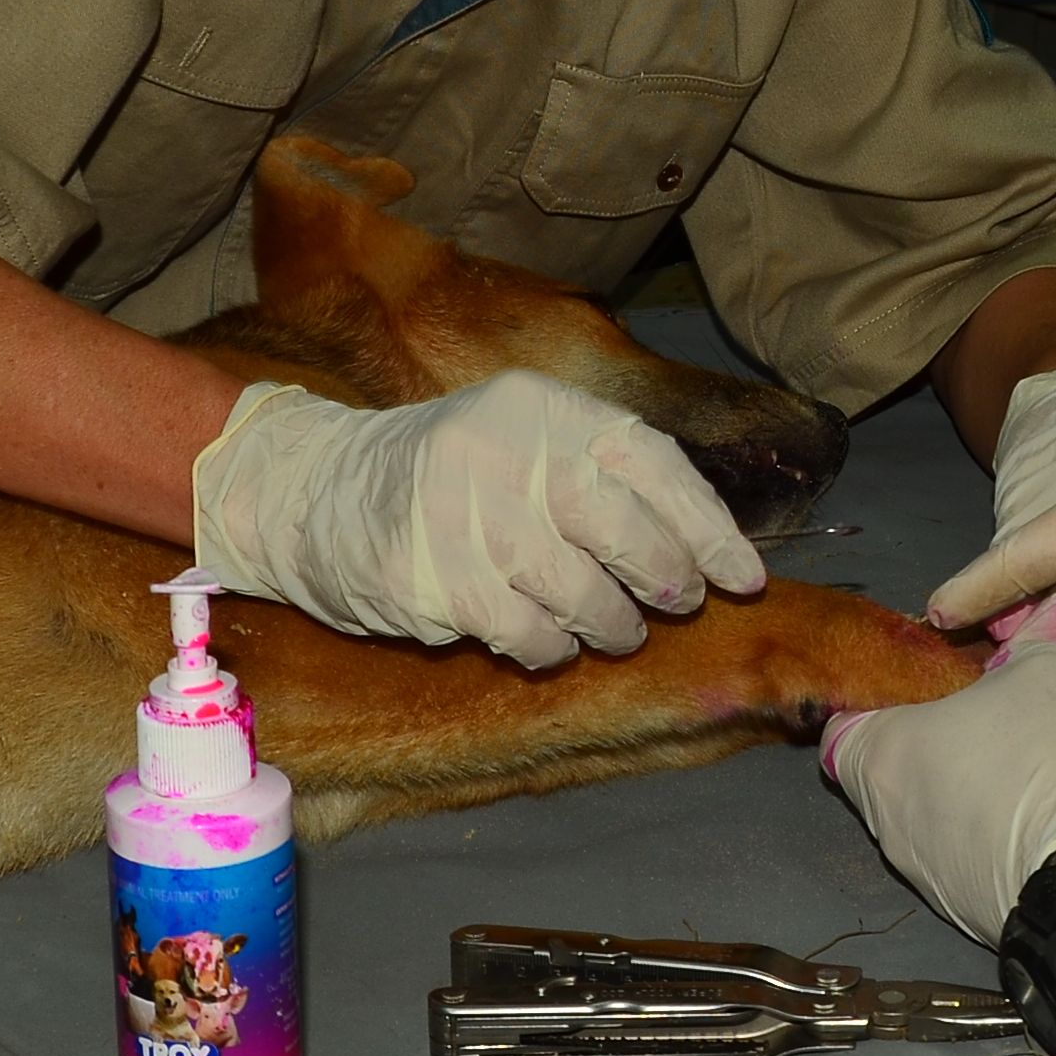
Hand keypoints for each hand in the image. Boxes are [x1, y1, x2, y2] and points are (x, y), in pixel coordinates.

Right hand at [190, 372, 763, 668]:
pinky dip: (552, 648)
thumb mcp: (522, 440)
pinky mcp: (431, 579)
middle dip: (666, 577)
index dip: (706, 525)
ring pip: (581, 593)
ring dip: (613, 625)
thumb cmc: (447, 475)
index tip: (741, 576)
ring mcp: (461, 516)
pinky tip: (547, 641)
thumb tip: (707, 543)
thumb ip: (602, 473)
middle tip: (676, 602)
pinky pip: (528, 634)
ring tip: (612, 629)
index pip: (648, 460)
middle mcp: (501, 451)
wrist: (313, 493)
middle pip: (620, 527)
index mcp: (537, 407)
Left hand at [818, 644, 1055, 946]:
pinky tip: (1038, 822)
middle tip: (985, 721)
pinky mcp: (963, 910)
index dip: (878, 699)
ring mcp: (922, 874)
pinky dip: (990, 839)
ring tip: (1022, 774)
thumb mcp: (1045, 671)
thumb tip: (1006, 672)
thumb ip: (1007, 665)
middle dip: (931, 747)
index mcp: (884, 753)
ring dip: (964, 797)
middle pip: (889, 773)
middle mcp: (886, 821)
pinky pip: (966, 859)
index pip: (842, 723)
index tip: (919, 687)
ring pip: (929, 820)